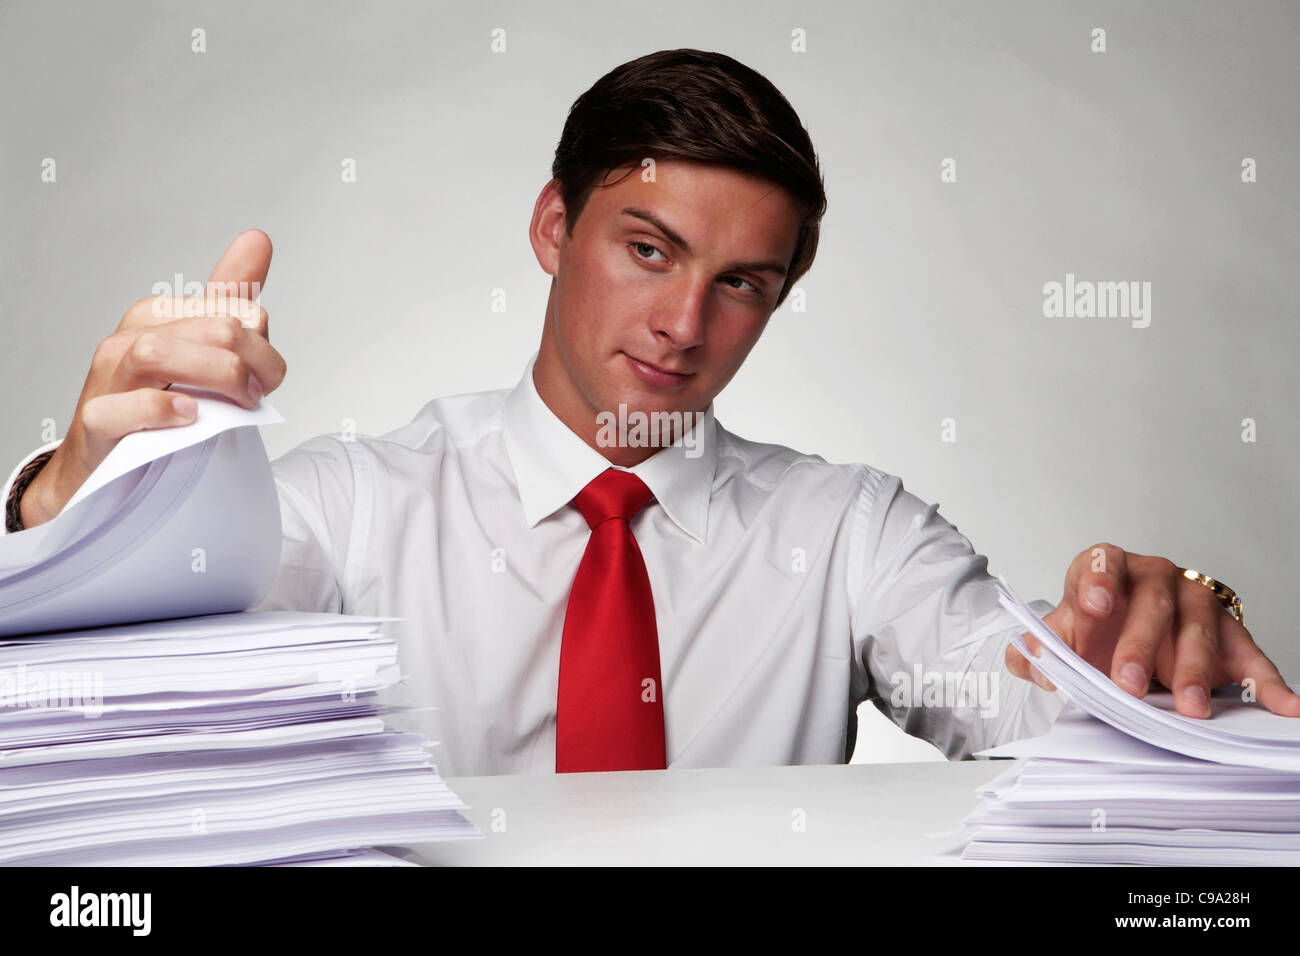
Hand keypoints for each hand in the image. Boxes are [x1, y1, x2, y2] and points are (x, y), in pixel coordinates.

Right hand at [19, 229, 286, 527]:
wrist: (111, 461)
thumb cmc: (161, 404)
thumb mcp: (202, 349)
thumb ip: (230, 299)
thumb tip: (257, 238)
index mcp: (159, 315)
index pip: (233, 311)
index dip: (265, 349)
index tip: (265, 380)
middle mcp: (131, 338)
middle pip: (212, 330)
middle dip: (253, 366)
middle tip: (256, 397)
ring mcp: (109, 378)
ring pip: (160, 355)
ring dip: (218, 380)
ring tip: (237, 405)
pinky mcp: (98, 420)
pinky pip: (124, 408)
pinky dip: (160, 409)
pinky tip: (189, 415)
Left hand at [1006, 543, 1299, 718]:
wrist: (1131, 634)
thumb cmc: (1098, 629)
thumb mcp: (1063, 633)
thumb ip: (1037, 647)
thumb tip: (1030, 662)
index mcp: (1108, 569)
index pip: (1100, 563)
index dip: (1097, 581)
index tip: (1093, 605)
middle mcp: (1156, 578)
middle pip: (1152, 605)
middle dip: (1140, 646)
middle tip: (1129, 685)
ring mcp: (1196, 604)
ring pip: (1199, 630)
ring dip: (1194, 671)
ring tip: (1189, 707)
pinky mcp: (1230, 634)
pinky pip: (1250, 655)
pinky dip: (1268, 681)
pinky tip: (1285, 704)